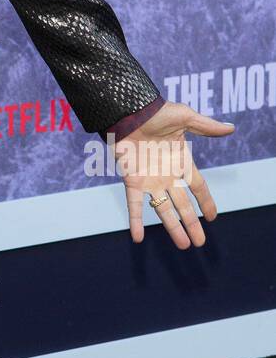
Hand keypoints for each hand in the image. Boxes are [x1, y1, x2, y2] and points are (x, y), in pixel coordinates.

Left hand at [110, 102, 233, 248]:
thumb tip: (231, 129)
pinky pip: (134, 205)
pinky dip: (135, 221)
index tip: (212, 217)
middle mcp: (166, 176)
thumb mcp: (184, 118)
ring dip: (172, 228)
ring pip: (164, 210)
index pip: (198, 187)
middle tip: (200, 243)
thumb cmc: (156, 112)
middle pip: (183, 205)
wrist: (127, 112)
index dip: (206, 201)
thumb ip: (206, 126)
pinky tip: (137, 238)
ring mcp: (150, 181)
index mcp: (181, 162)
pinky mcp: (132, 181)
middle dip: (192, 224)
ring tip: (183, 245)